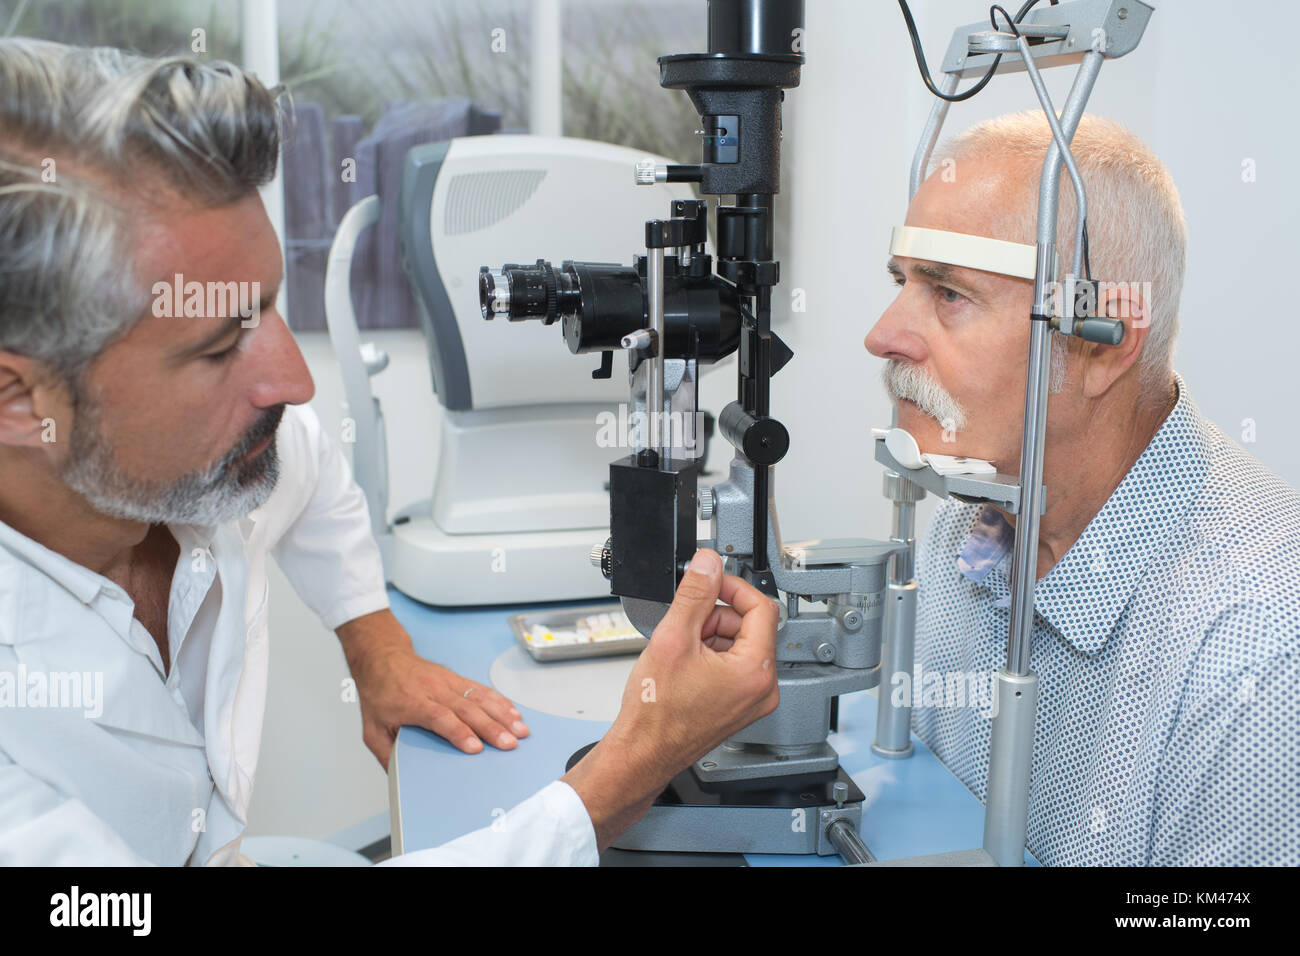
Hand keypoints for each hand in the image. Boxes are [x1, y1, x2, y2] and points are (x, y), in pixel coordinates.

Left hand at [337, 609, 530, 766]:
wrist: (383, 657)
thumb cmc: (379, 694)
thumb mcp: (371, 729)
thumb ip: (386, 754)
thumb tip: (400, 779)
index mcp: (412, 703)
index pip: (440, 717)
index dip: (459, 732)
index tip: (476, 747)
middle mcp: (433, 690)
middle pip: (467, 709)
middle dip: (491, 727)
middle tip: (510, 743)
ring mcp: (448, 682)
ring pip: (479, 698)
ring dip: (502, 714)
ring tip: (520, 729)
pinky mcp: (457, 679)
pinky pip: (481, 689)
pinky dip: (500, 701)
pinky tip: (514, 712)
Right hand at [561, 548, 779, 849]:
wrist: (642, 752)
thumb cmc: (656, 712)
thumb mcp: (673, 638)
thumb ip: (695, 593)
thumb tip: (708, 564)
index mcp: (756, 671)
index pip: (762, 607)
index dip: (733, 587)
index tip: (711, 581)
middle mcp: (763, 689)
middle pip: (750, 626)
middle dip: (716, 616)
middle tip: (686, 622)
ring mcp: (752, 700)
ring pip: (740, 645)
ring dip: (711, 635)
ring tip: (681, 648)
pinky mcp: (739, 706)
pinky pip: (734, 666)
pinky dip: (711, 656)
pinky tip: (684, 664)